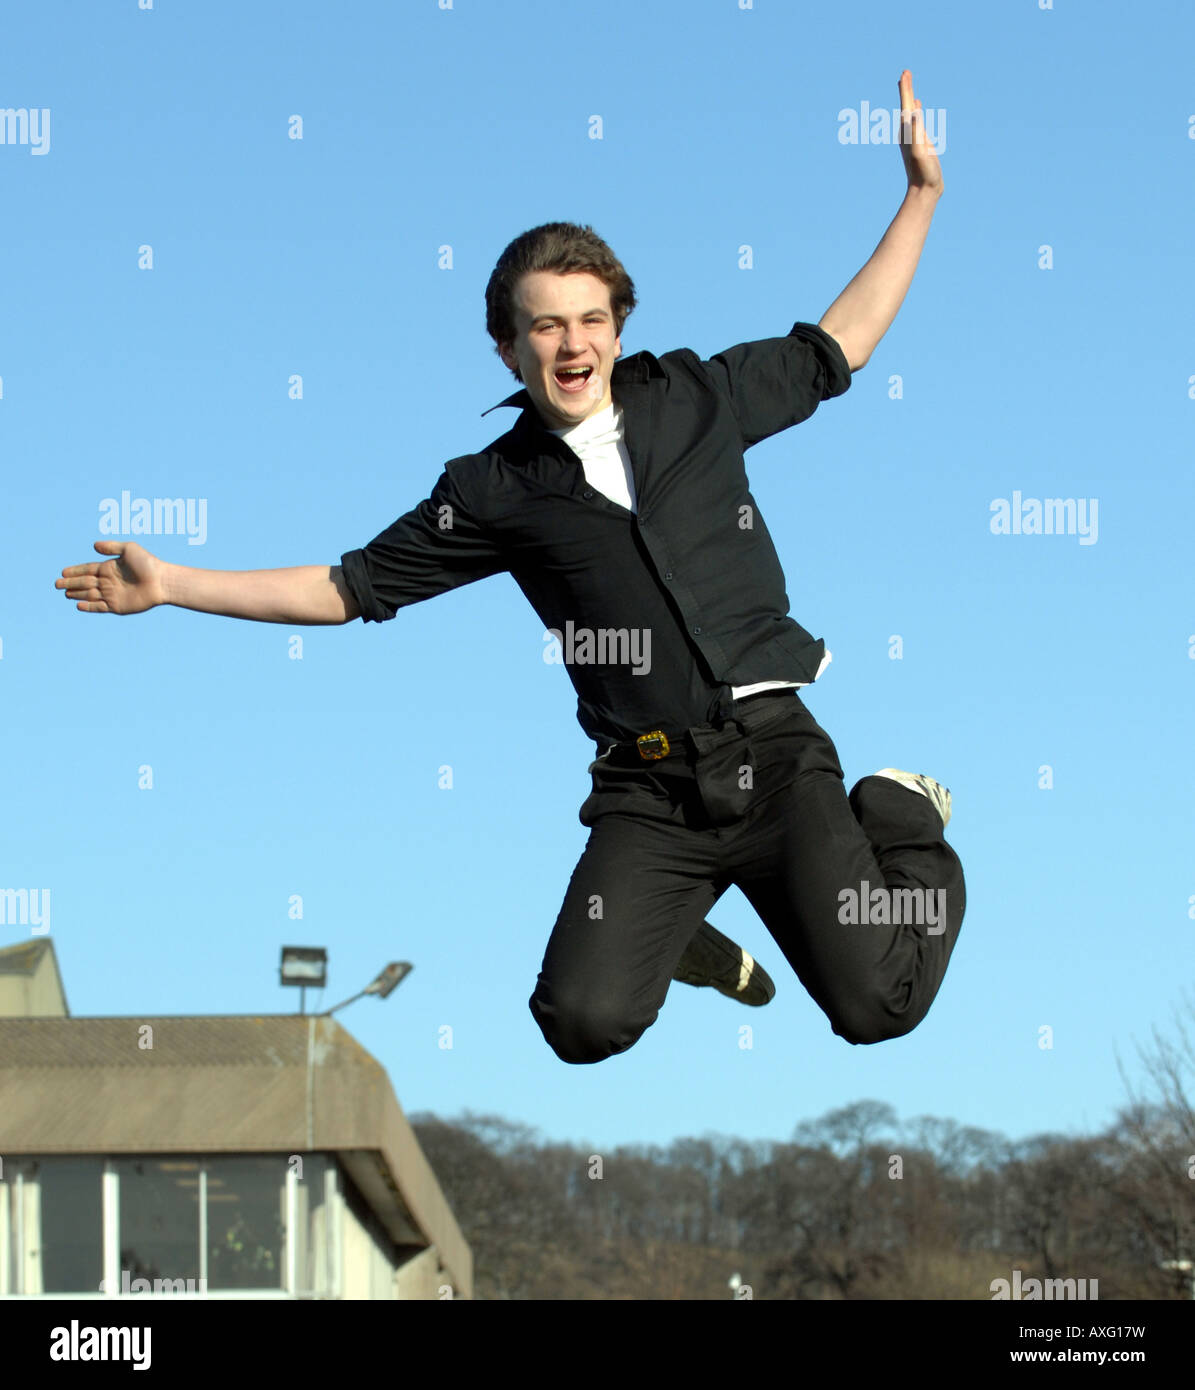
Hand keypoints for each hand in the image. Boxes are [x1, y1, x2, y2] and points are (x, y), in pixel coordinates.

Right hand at [56, 540, 166, 614]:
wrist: (161, 582)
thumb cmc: (148, 564)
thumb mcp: (129, 549)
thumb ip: (111, 547)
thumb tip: (93, 546)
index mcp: (109, 568)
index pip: (87, 569)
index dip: (75, 571)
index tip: (63, 571)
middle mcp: (109, 581)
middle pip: (85, 582)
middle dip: (71, 583)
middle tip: (57, 584)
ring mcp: (112, 594)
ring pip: (89, 594)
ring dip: (77, 594)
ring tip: (65, 593)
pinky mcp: (117, 606)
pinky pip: (99, 607)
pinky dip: (89, 607)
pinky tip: (78, 605)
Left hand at [898, 69, 942, 194]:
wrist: (924, 190)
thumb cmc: (923, 172)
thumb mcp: (921, 151)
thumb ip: (916, 132)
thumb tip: (913, 113)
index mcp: (907, 132)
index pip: (905, 105)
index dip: (906, 89)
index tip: (904, 73)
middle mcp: (907, 133)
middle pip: (906, 106)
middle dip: (906, 89)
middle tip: (905, 73)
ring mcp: (913, 138)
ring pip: (910, 113)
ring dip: (909, 99)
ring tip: (908, 88)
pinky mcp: (919, 143)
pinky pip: (917, 122)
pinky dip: (916, 112)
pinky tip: (917, 108)